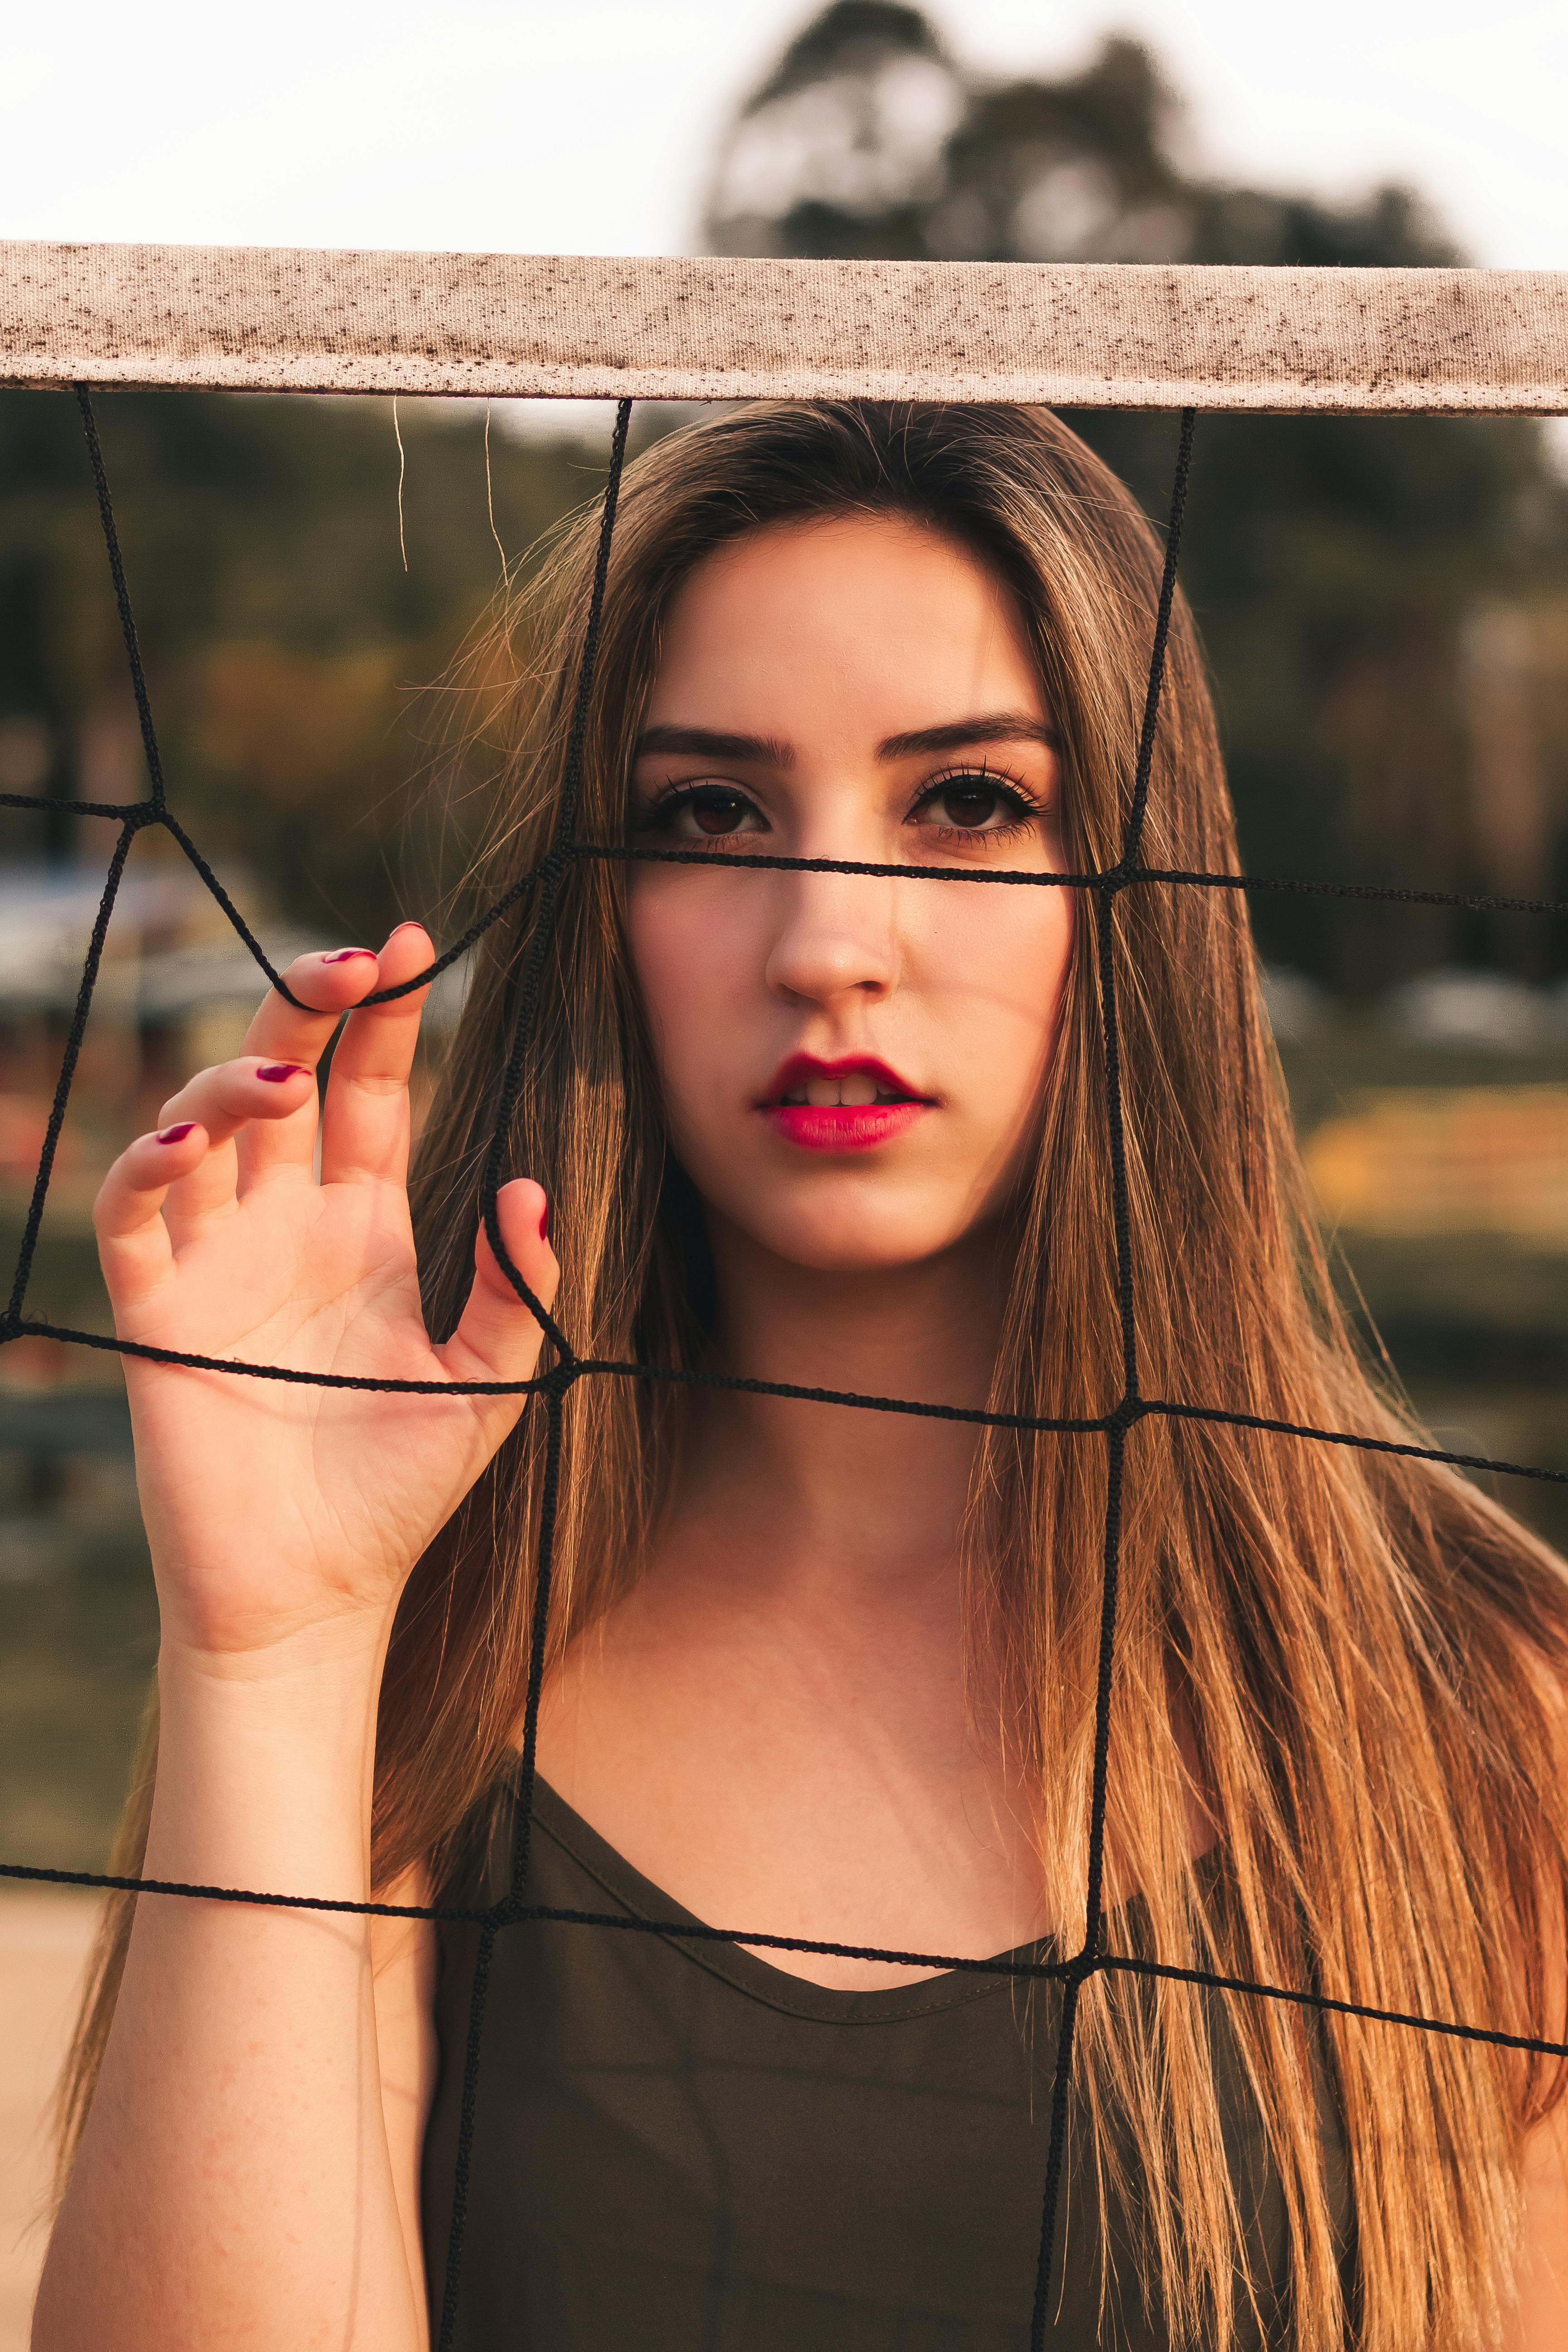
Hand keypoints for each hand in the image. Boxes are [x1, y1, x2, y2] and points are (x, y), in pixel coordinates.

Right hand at [93, 923, 555, 1669]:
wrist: (318, 1592)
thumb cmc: (401, 1490)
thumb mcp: (492, 1385)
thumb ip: (519, 1291)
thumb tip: (530, 1189)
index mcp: (366, 1228)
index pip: (370, 1094)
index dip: (385, 1020)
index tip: (412, 946)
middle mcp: (286, 1227)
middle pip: (283, 1081)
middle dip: (304, 1010)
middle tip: (346, 963)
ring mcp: (217, 1262)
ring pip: (198, 1127)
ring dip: (227, 1082)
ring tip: (272, 1075)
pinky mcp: (158, 1313)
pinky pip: (133, 1218)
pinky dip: (146, 1169)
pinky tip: (186, 1146)